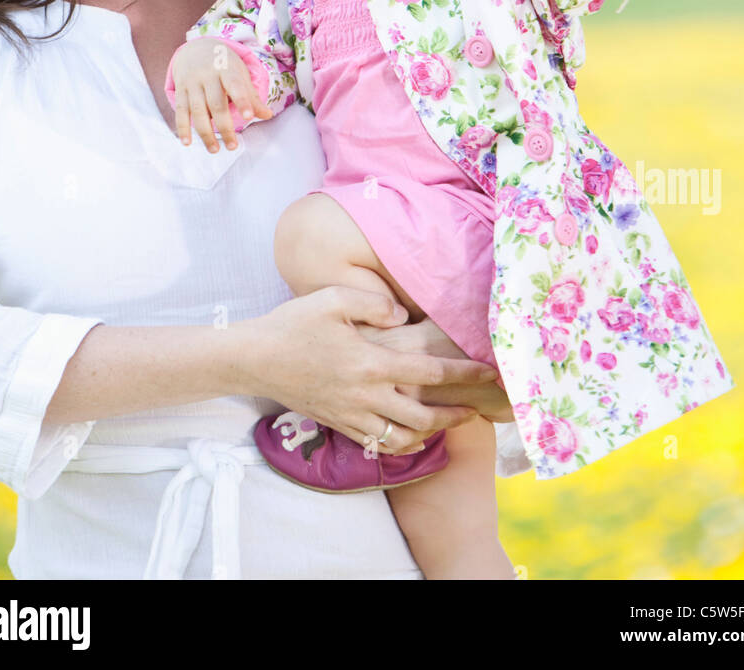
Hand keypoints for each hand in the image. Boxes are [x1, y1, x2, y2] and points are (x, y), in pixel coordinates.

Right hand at [172, 37, 270, 152]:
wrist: (196, 48)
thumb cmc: (224, 65)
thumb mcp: (240, 74)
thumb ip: (252, 96)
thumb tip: (267, 116)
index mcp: (226, 69)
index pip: (235, 86)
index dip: (242, 101)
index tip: (248, 117)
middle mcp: (207, 75)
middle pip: (216, 103)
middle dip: (224, 127)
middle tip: (233, 146)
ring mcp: (191, 83)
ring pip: (197, 110)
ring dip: (205, 132)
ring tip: (214, 149)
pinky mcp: (180, 90)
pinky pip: (180, 111)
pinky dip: (182, 127)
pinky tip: (187, 143)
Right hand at [245, 288, 501, 453]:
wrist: (255, 358)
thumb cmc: (294, 323)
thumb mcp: (334, 298)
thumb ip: (375, 303)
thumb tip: (404, 317)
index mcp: (369, 362)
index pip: (429, 371)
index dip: (463, 373)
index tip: (488, 372)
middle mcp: (365, 395)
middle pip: (424, 414)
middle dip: (456, 413)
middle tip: (478, 407)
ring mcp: (351, 414)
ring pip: (403, 436)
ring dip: (432, 432)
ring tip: (450, 422)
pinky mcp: (338, 423)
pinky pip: (378, 444)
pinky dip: (401, 443)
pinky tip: (412, 434)